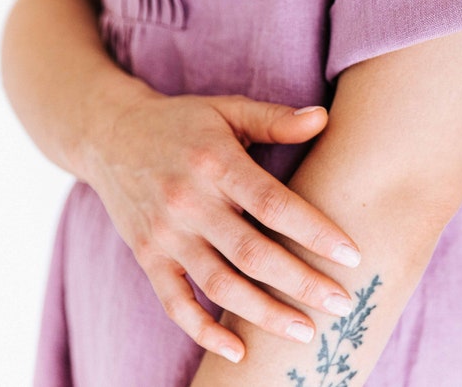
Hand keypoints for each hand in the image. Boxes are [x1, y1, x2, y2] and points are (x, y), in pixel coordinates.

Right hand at [83, 93, 360, 362]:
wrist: (109, 134)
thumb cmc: (184, 121)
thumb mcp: (228, 109)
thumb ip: (275, 119)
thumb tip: (325, 117)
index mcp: (216, 163)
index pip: (272, 204)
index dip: (314, 232)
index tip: (352, 256)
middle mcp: (189, 202)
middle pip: (252, 254)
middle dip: (301, 284)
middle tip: (342, 304)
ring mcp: (165, 234)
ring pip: (220, 286)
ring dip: (264, 314)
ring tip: (306, 333)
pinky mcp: (147, 257)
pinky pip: (175, 303)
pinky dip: (204, 332)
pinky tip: (239, 351)